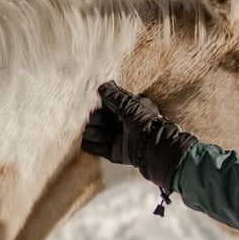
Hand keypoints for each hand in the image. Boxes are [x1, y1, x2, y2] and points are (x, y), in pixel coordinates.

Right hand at [82, 81, 197, 191]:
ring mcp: (121, 139)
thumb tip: (103, 86)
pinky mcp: (117, 153)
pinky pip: (100, 149)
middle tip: (90, 119)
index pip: (110, 106)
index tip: (92, 105)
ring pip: (99, 134)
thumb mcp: (131, 105)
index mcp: (131, 110)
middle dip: (94, 120)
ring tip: (87, 131)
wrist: (154, 148)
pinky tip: (84, 142)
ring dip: (91, 132)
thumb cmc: (146, 124)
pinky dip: (91, 146)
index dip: (100, 105)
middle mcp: (125, 124)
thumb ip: (116, 96)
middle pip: (102, 120)